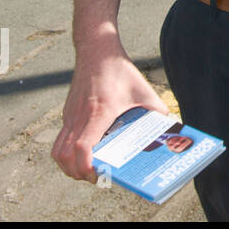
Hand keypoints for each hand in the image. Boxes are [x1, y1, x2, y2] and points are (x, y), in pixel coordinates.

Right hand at [52, 42, 168, 181]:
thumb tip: (171, 129)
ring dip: (68, 166)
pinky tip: (84, 154)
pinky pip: (60, 139)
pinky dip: (66, 153)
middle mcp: (80, 116)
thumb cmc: (121, 71)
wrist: (97, 51)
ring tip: (86, 171)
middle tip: (94, 177)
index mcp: (99, 112)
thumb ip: (157, 110)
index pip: (82, 146)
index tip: (96, 175)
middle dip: (76, 173)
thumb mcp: (144, 91)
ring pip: (57, 150)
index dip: (85, 166)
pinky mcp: (67, 113)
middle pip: (64, 155)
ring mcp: (70, 115)